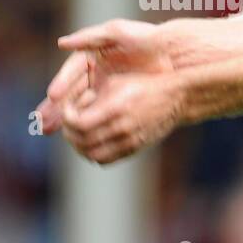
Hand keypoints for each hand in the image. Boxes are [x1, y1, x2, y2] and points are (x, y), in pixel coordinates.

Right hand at [36, 19, 172, 134]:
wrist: (175, 55)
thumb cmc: (147, 38)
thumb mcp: (119, 32)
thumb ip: (91, 36)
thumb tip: (61, 44)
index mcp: (91, 55)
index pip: (71, 70)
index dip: (62, 83)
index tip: (54, 95)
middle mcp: (94, 72)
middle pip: (71, 91)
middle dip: (56, 106)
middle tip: (42, 121)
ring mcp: (105, 87)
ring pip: (81, 105)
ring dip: (66, 117)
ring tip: (50, 130)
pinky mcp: (117, 100)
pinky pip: (98, 113)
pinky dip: (88, 123)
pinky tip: (79, 135)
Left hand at [60, 70, 184, 164]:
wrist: (175, 98)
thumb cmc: (142, 85)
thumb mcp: (115, 82)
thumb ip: (91, 98)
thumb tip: (69, 111)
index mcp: (116, 107)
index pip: (79, 124)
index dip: (67, 119)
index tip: (68, 110)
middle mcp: (123, 127)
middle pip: (82, 141)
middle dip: (69, 133)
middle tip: (69, 124)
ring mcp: (131, 141)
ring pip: (92, 155)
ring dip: (79, 147)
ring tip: (79, 135)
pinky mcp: (135, 148)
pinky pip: (106, 160)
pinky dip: (94, 154)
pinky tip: (94, 141)